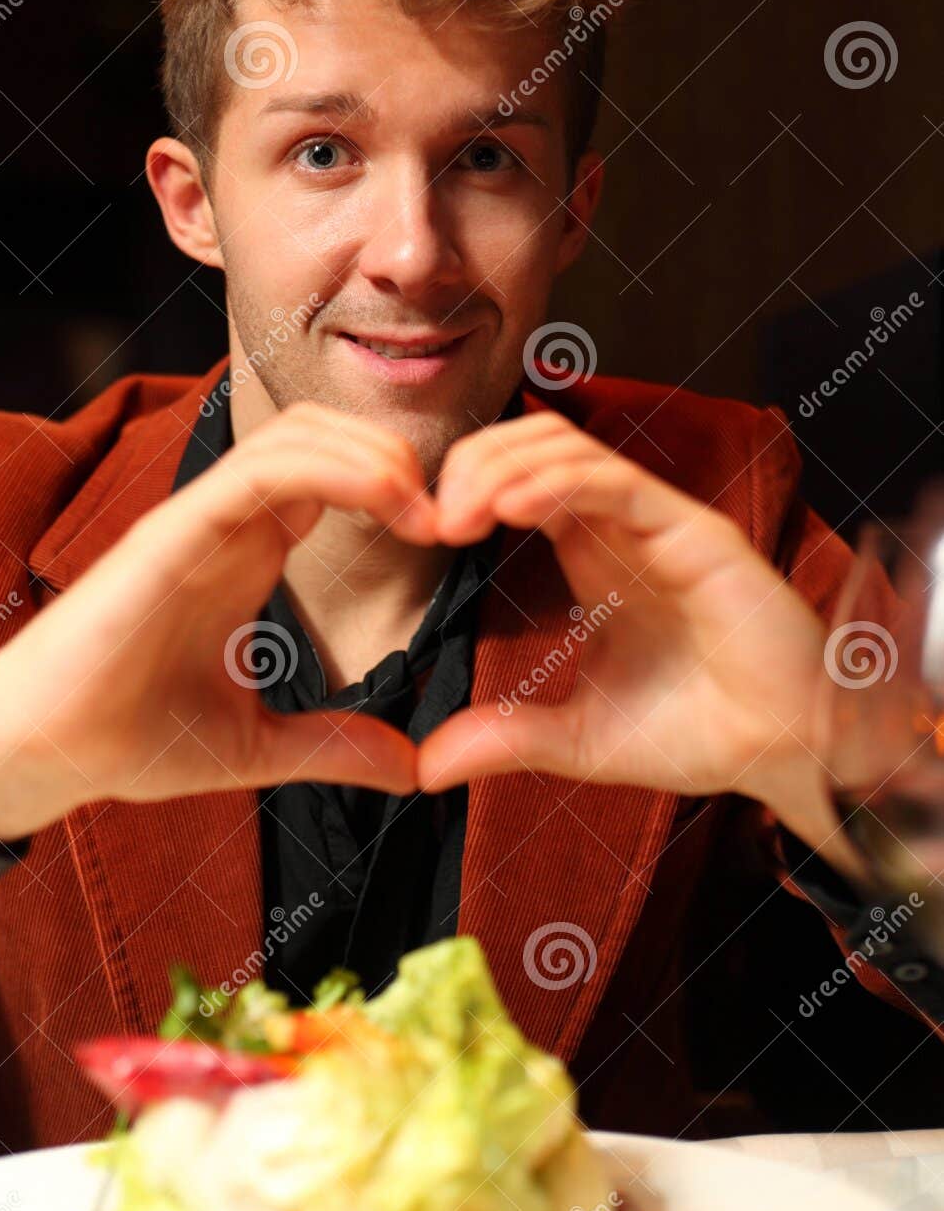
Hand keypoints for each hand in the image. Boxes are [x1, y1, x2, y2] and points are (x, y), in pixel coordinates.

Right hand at [0, 404, 437, 841]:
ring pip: (296, 435)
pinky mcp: (170, 533)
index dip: (397, 485)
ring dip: (372, 452)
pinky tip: (385, 499)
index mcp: (247, 552)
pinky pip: (257, 473)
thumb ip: (333, 748)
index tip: (450, 534)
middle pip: (323, 435)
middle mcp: (227, 523)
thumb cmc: (129, 737)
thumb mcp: (257, 749)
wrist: (42, 754)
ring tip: (423, 504)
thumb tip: (411, 767)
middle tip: (449, 514)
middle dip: (395, 454)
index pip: (332, 474)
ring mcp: (197, 520)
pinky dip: (330, 469)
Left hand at [420, 412, 849, 861]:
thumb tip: (427, 765)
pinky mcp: (693, 533)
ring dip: (503, 466)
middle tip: (435, 520)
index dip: (464, 487)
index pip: (516, 478)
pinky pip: (618, 484)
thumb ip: (507, 740)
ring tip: (460, 514)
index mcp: (592, 553)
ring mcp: (658, 523)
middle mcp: (620, 526)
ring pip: (568, 448)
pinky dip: (558, 484)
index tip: (426, 533)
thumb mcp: (579, 741)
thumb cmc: (701, 733)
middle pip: (532, 444)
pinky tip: (510, 509)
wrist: (784, 753)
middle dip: (472, 464)